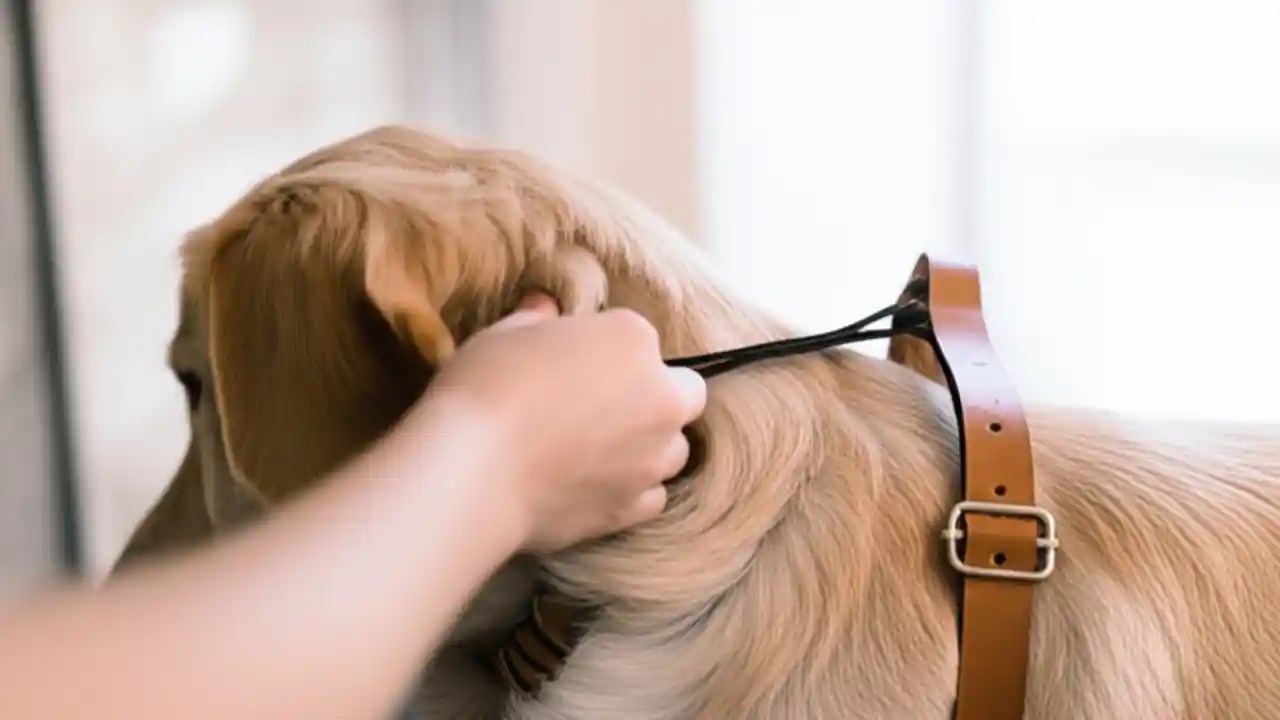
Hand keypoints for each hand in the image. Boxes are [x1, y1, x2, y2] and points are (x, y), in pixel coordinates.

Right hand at [421, 293, 705, 551]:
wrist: (472, 471)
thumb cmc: (485, 389)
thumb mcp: (504, 335)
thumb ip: (537, 321)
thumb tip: (545, 311)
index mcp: (632, 340)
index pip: (640, 339)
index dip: (610, 352)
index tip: (576, 365)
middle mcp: (660, 399)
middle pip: (682, 395)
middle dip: (655, 397)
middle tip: (602, 406)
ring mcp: (652, 458)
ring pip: (673, 450)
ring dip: (648, 447)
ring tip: (597, 450)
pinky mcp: (633, 506)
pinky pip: (652, 496)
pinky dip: (632, 490)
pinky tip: (594, 485)